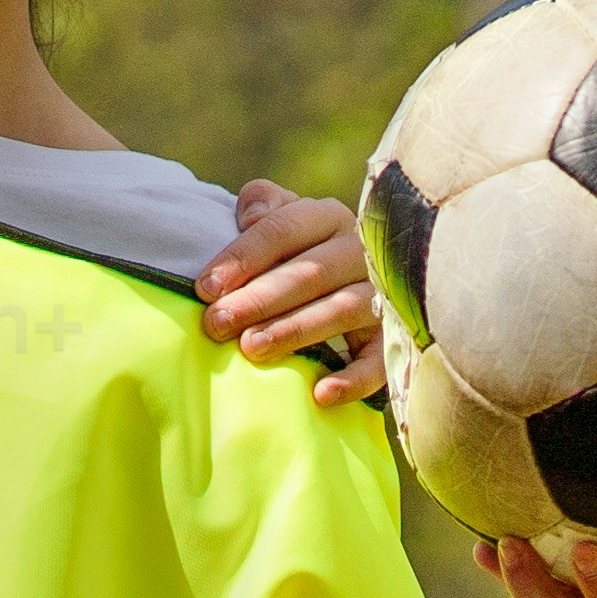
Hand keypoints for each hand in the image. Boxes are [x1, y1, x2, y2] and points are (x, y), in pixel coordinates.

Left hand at [209, 182, 382, 389]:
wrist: (344, 282)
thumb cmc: (295, 252)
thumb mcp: (280, 218)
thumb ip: (263, 203)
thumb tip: (251, 216)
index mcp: (328, 217)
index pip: (283, 228)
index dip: (243, 256)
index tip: (206, 287)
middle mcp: (360, 251)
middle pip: (311, 272)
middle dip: (260, 298)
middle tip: (217, 323)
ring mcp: (380, 295)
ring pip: (342, 310)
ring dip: (295, 330)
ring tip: (252, 348)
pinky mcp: (391, 338)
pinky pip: (378, 360)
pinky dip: (353, 378)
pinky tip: (321, 394)